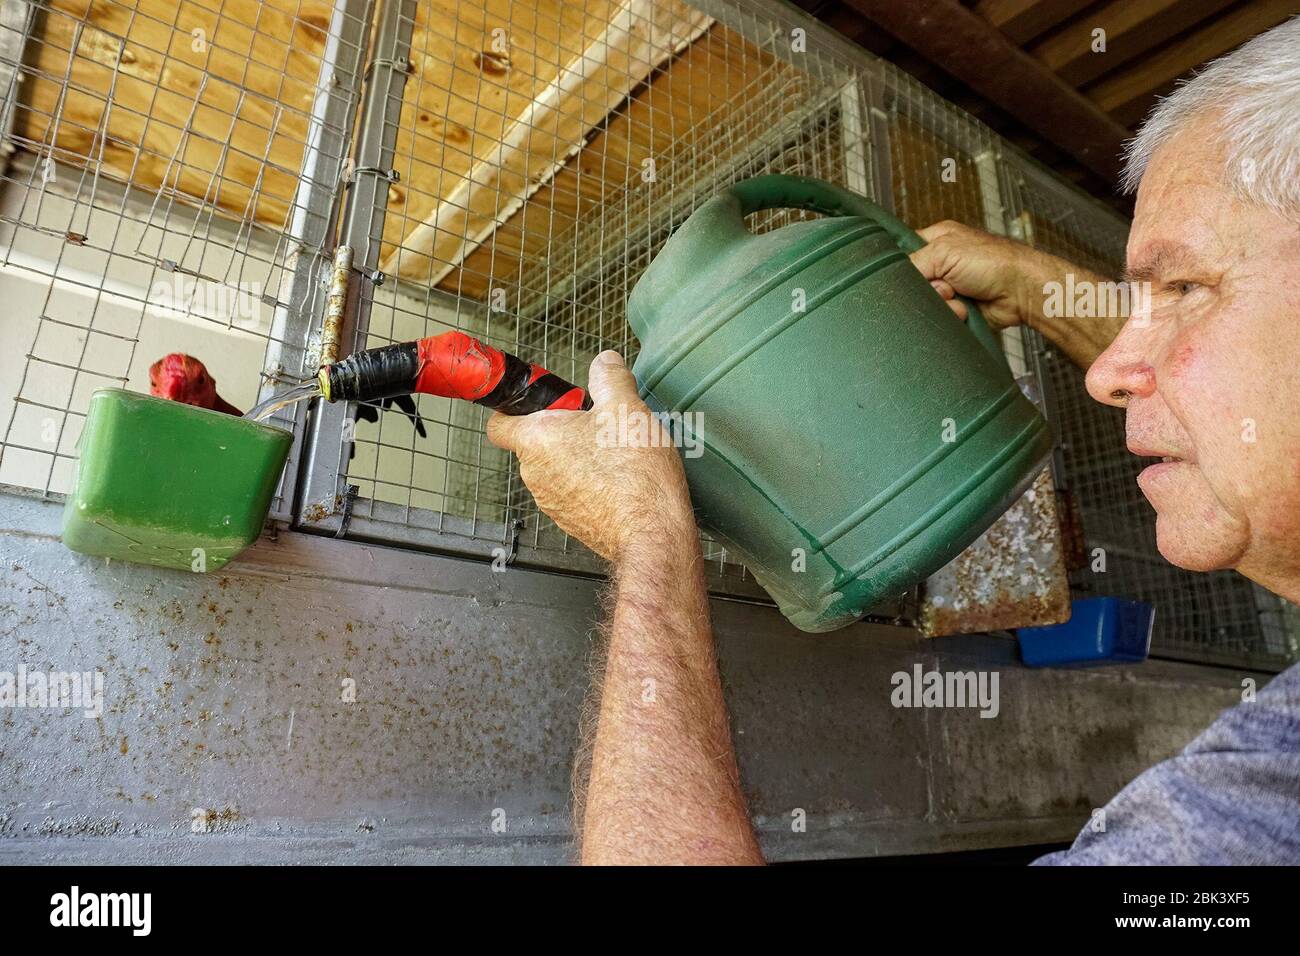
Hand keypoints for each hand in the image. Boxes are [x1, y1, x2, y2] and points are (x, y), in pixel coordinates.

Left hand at [486, 351, 694, 561]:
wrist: (652, 533)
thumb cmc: (633, 476)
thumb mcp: (626, 408)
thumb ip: (610, 377)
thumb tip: (606, 362)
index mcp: (536, 441)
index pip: (498, 423)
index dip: (512, 408)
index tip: (536, 402)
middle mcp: (535, 475)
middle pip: (535, 443)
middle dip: (563, 430)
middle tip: (596, 422)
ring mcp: (552, 503)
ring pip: (557, 469)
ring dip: (579, 457)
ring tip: (616, 451)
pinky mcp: (573, 522)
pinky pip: (575, 493)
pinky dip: (592, 483)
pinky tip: (622, 477)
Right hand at [909, 220, 1063, 330]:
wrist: (1020, 292)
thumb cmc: (995, 262)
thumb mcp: (944, 252)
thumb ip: (913, 262)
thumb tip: (894, 279)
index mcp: (936, 240)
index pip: (903, 253)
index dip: (904, 266)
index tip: (913, 273)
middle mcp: (941, 263)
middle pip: (912, 283)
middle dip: (927, 288)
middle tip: (944, 284)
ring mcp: (948, 287)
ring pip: (924, 302)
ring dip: (941, 303)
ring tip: (959, 295)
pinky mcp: (954, 307)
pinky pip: (938, 316)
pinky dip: (950, 314)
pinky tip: (964, 307)